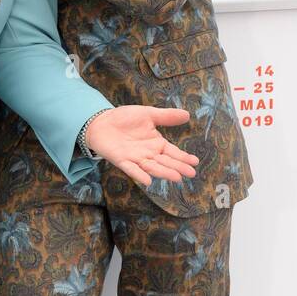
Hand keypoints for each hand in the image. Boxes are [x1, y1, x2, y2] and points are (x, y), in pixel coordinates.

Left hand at [85, 107, 199, 186]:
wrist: (101, 122)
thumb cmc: (124, 118)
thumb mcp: (148, 114)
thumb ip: (166, 117)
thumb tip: (187, 114)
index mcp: (156, 143)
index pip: (173, 152)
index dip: (184, 157)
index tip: (195, 162)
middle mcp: (148, 153)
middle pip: (165, 162)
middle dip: (178, 167)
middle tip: (191, 173)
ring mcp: (135, 158)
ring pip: (152, 167)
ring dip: (163, 172)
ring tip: (176, 177)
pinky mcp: (121, 160)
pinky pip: (132, 169)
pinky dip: (139, 175)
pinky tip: (148, 181)